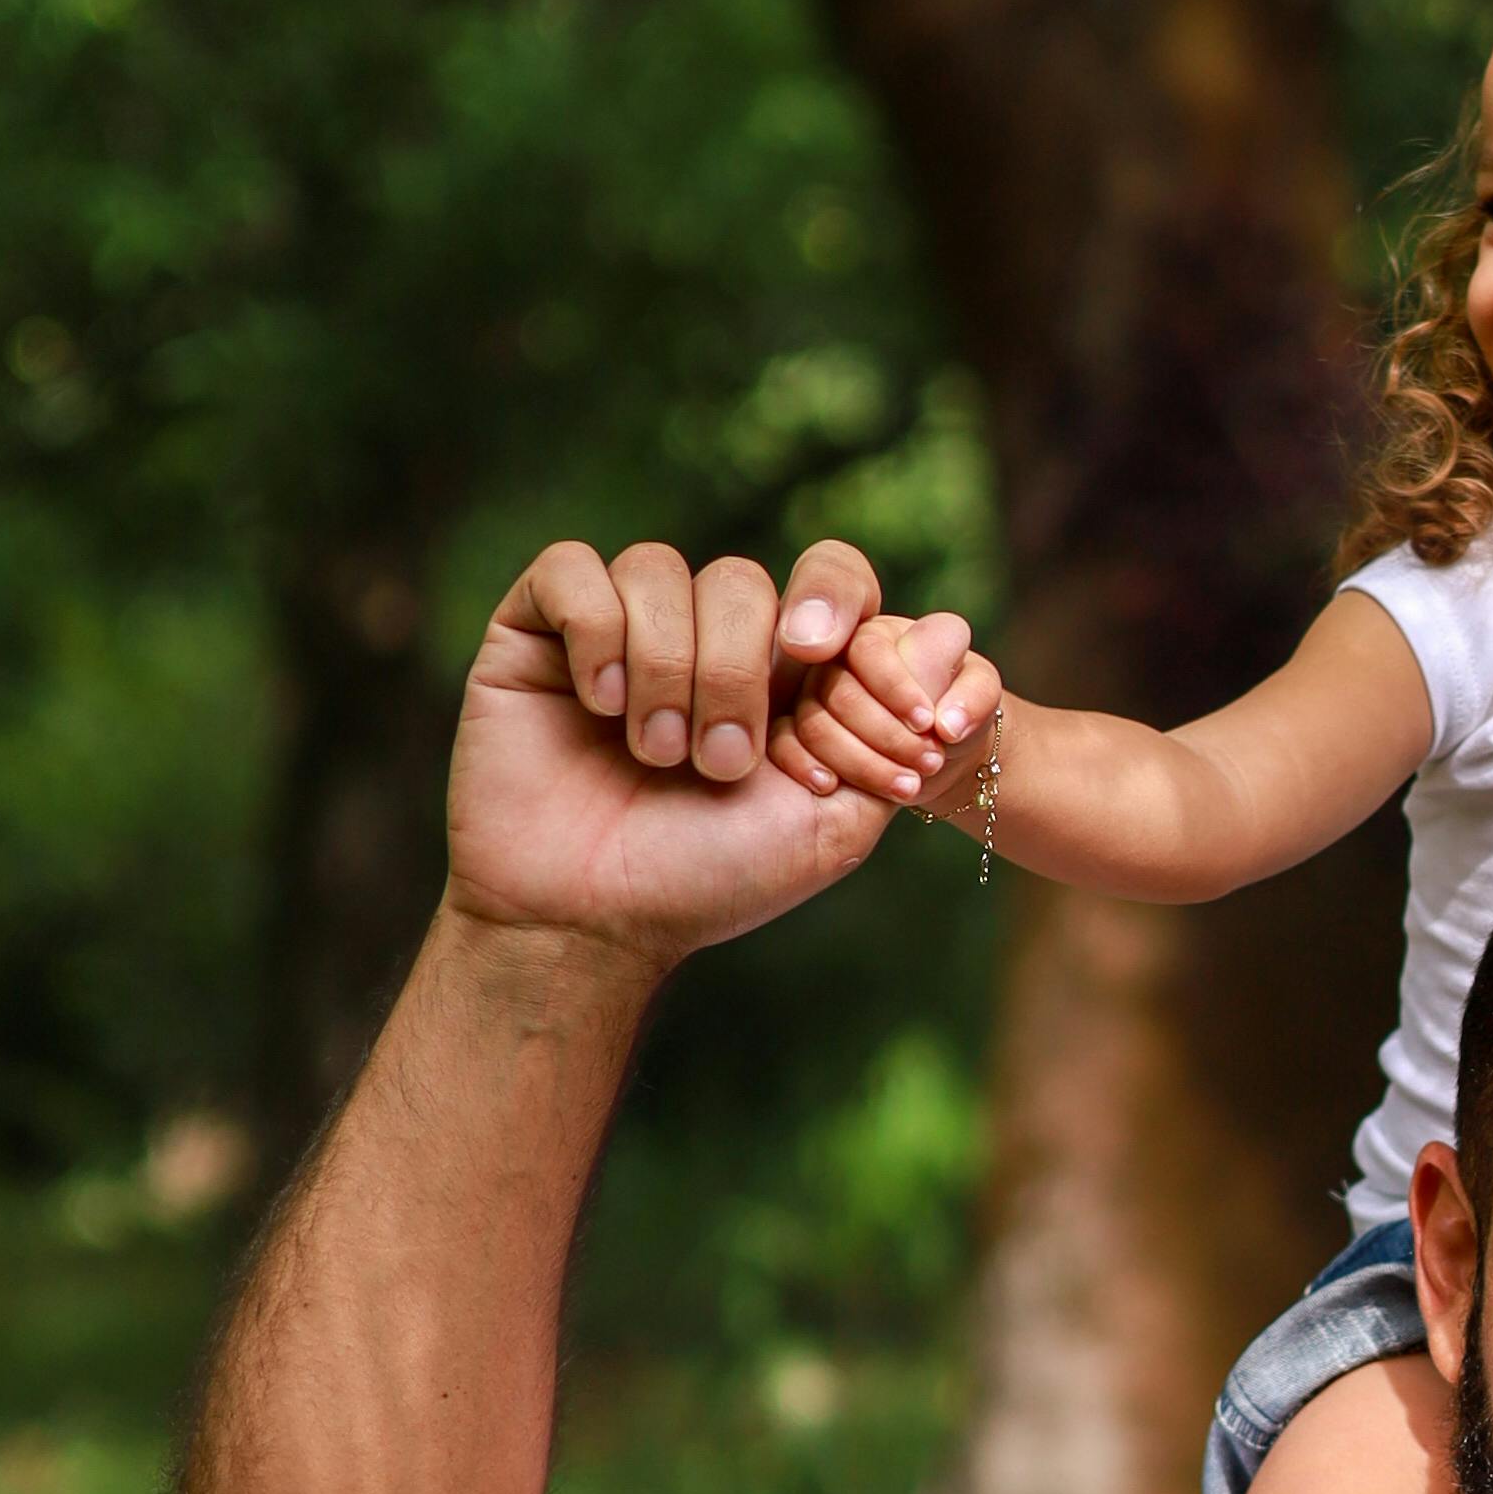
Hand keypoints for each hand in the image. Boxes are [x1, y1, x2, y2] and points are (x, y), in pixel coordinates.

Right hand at [448, 536, 918, 959]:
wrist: (592, 924)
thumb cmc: (712, 880)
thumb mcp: (836, 822)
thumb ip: (898, 733)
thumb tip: (954, 632)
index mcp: (777, 672)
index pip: (826, 581)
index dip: (835, 607)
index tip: (821, 664)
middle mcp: (699, 639)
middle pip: (742, 581)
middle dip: (738, 675)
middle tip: (719, 764)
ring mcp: (615, 631)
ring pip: (658, 569)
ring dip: (669, 667)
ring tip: (656, 755)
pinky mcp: (538, 633)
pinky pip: (573, 570)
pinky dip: (596, 631)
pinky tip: (599, 703)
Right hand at [772, 608, 1006, 817]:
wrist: (936, 752)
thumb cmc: (956, 710)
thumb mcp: (980, 695)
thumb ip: (974, 696)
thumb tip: (948, 724)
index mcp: (877, 635)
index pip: (868, 649)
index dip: (896, 687)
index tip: (929, 724)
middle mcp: (833, 657)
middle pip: (837, 691)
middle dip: (886, 734)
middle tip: (928, 763)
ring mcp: (806, 694)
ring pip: (813, 723)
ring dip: (861, 761)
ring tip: (908, 787)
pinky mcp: (789, 729)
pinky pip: (781, 743)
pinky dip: (805, 766)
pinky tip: (831, 787)